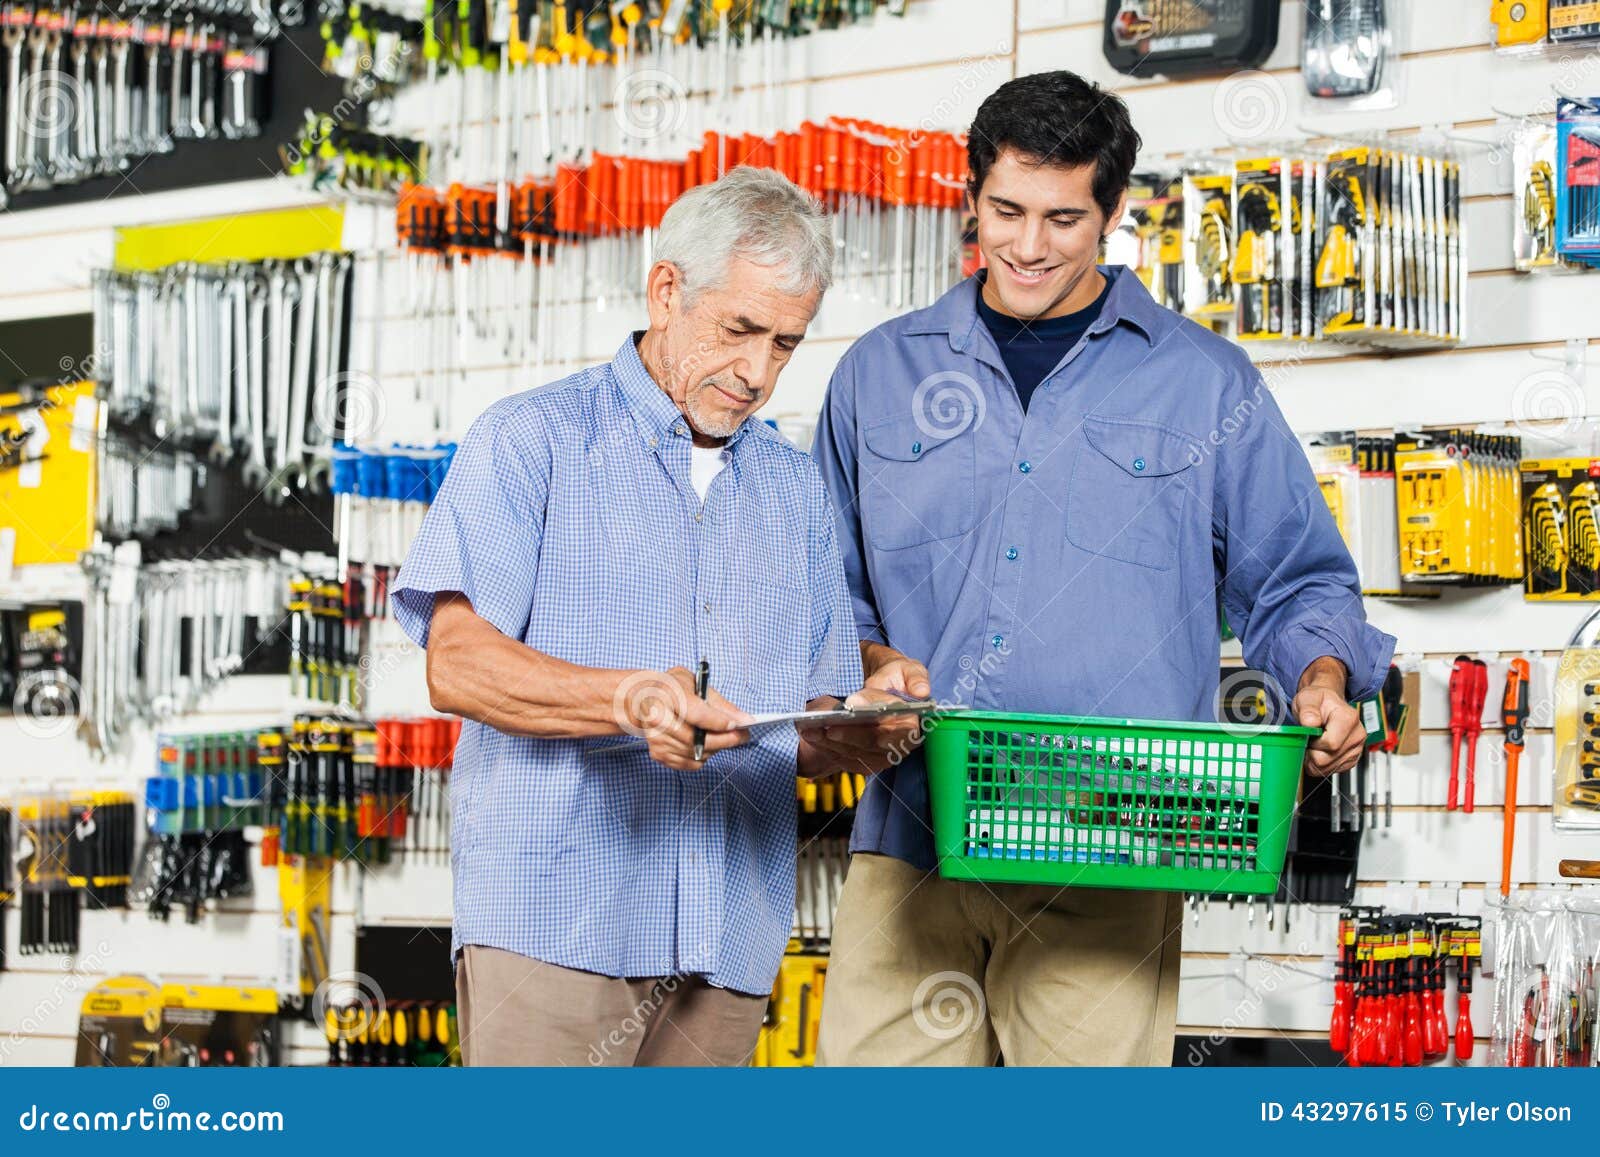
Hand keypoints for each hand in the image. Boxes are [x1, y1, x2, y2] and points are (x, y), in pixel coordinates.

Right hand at [620, 667, 750, 770]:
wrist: (643, 699)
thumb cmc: (672, 689)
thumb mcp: (695, 683)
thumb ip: (719, 702)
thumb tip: (743, 719)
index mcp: (665, 695)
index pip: (696, 714)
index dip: (719, 722)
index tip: (739, 724)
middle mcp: (656, 720)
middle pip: (696, 739)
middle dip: (724, 740)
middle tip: (742, 735)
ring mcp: (656, 740)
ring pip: (696, 754)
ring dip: (716, 748)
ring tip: (723, 736)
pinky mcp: (658, 755)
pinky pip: (691, 763)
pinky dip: (704, 756)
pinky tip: (705, 742)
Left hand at [797, 646, 931, 777]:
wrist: (882, 685)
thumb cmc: (895, 676)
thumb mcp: (907, 669)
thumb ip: (914, 678)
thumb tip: (920, 691)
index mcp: (913, 723)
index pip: (900, 730)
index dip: (879, 725)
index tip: (854, 710)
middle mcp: (899, 745)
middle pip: (872, 744)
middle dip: (849, 734)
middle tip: (828, 725)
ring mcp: (881, 755)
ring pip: (855, 753)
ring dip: (830, 743)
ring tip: (810, 729)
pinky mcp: (864, 760)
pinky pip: (843, 758)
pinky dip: (825, 748)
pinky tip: (811, 735)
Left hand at [1294, 658, 1363, 776]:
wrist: (1325, 705)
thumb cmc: (1317, 701)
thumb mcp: (1307, 698)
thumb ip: (1308, 710)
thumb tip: (1310, 723)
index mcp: (1348, 718)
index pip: (1330, 744)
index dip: (1313, 742)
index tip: (1308, 733)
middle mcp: (1357, 735)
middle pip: (1327, 759)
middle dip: (1311, 753)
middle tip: (1308, 739)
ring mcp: (1356, 749)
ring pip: (1328, 768)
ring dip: (1314, 760)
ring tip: (1312, 744)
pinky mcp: (1351, 759)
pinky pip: (1331, 771)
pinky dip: (1320, 765)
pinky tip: (1319, 750)